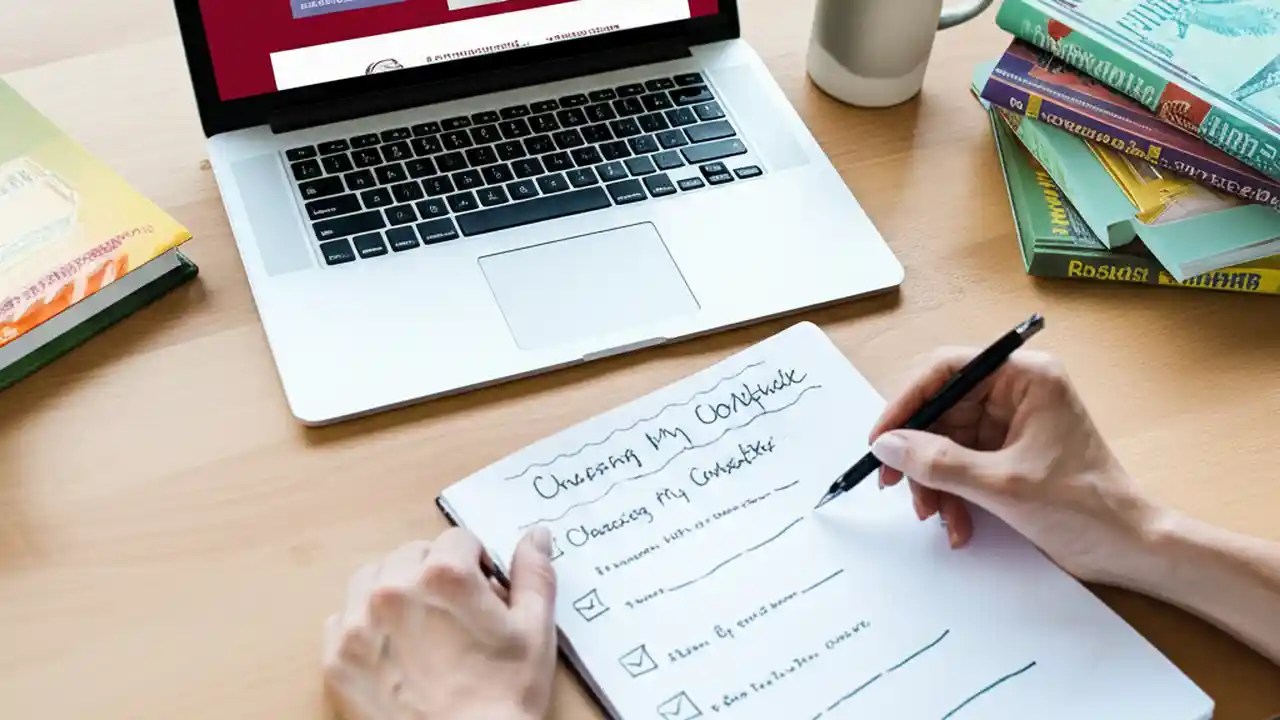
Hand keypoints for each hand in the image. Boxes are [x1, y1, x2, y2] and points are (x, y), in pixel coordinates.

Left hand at [323, 527, 557, 719]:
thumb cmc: (504, 698)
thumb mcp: (534, 632)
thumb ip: (534, 575)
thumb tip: (536, 535)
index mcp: (442, 577)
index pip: (457, 539)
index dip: (476, 563)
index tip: (482, 591)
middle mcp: (392, 593)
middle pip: (412, 554)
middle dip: (434, 573)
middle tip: (454, 612)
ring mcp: (358, 628)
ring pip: (372, 579)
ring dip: (395, 590)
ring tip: (420, 625)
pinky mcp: (337, 661)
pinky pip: (342, 619)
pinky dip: (365, 626)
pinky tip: (393, 649)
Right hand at [868, 348, 1165, 587]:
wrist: (1129, 549)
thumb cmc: (1085, 507)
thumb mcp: (1001, 485)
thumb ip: (938, 462)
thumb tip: (887, 445)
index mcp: (1026, 378)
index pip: (946, 369)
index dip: (907, 402)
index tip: (881, 439)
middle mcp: (1017, 392)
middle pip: (942, 409)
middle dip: (919, 454)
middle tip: (896, 486)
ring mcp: (1013, 423)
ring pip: (946, 441)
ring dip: (934, 481)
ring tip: (937, 516)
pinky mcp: (1010, 453)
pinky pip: (961, 464)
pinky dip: (952, 493)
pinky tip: (958, 524)